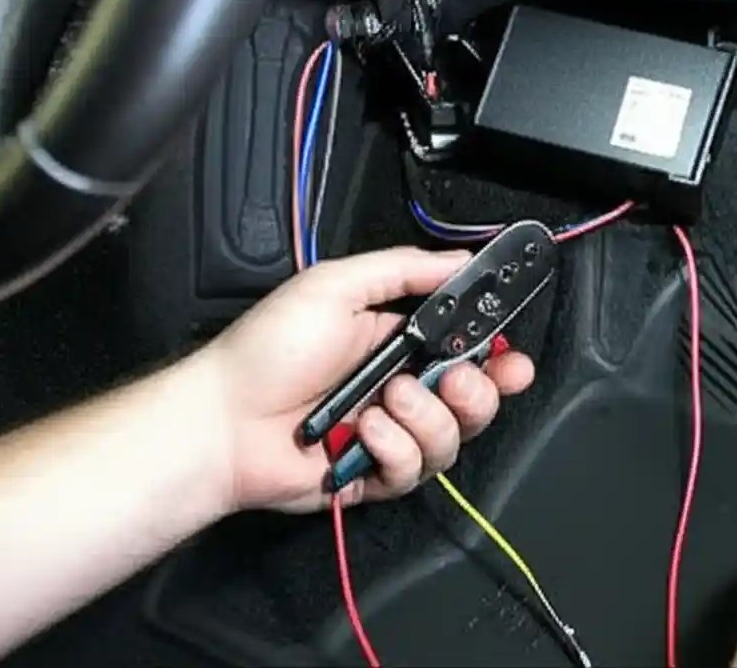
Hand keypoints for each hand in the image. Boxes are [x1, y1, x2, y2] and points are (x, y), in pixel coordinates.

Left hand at [192, 246, 534, 513]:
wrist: (224, 418)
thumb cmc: (268, 349)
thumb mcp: (336, 286)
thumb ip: (404, 270)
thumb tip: (462, 260)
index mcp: (398, 341)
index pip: (468, 348)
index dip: (499, 354)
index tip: (512, 357)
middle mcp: (402, 389)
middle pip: (476, 399)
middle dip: (477, 390)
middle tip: (453, 379)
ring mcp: (392, 434)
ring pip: (452, 437)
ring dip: (426, 416)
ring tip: (385, 401)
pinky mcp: (377, 475)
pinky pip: (416, 469)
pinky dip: (394, 448)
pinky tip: (362, 432)